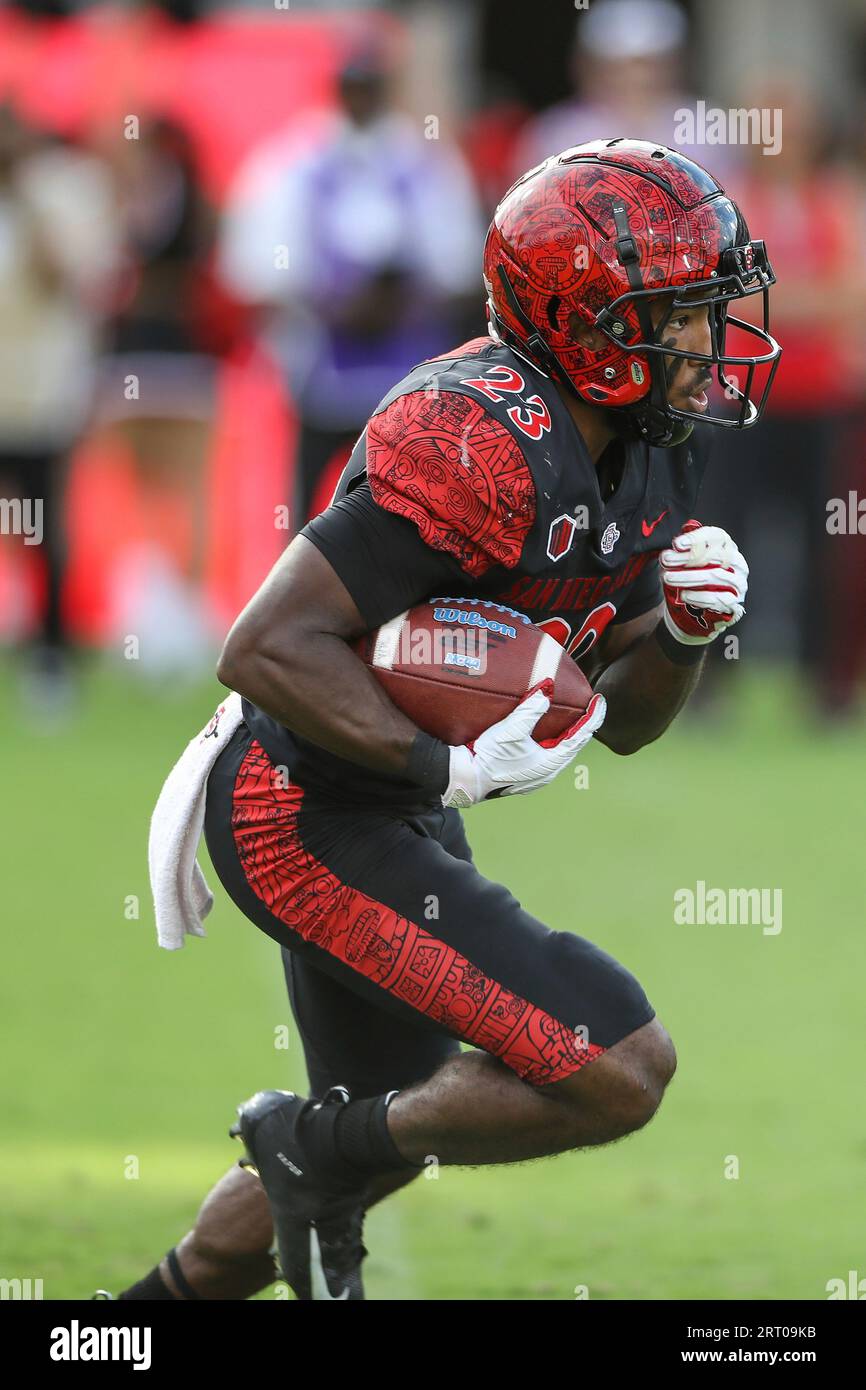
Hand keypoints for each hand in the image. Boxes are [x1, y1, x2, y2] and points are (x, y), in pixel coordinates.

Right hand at [442, 682, 606, 807]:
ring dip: (565, 736)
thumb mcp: (512, 729)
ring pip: (559, 754)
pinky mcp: (523, 778)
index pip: (581, 736)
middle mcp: (548, 773)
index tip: (599, 701)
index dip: (593, 717)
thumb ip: (532, 708)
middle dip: (582, 726)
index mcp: (551, 762)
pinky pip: (545, 758)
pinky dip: (551, 744)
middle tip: (587, 708)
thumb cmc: (489, 757)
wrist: (466, 780)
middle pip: (573, 746)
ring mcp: (535, 778)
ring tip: (568, 720)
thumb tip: (547, 689)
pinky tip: (542, 736)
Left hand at [660, 521, 748, 645]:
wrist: (702, 610)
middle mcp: (737, 564)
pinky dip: (698, 596)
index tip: (677, 544)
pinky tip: (683, 595)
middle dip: (687, 558)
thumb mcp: (689, 562)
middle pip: (715, 556)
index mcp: (728, 548)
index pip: (717, 536)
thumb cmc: (696, 579)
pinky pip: (717, 598)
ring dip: (688, 577)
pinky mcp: (734, 603)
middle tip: (666, 560)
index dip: (697, 539)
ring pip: (715, 576)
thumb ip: (685, 550)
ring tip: (669, 578)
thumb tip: (677, 544)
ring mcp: (738, 584)